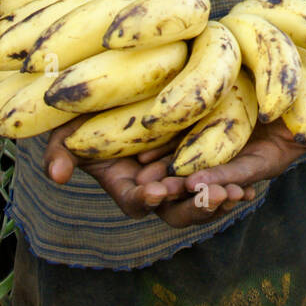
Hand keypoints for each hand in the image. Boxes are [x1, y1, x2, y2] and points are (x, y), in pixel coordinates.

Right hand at [43, 118, 255, 225]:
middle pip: (174, 211)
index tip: (156, 191)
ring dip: (218, 201)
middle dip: (193, 207)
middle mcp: (155, 186)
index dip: (145, 199)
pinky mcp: (200, 160)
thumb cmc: (87, 113)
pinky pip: (219, 181)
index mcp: (125, 184)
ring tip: (236, 195)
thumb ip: (59, 152)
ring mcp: (179, 176)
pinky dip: (233, 186)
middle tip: (213, 197)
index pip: (135, 202)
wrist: (118, 94)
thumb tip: (56, 176)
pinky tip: (250, 189)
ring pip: (200, 200)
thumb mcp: (65, 129)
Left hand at [129, 107, 305, 212]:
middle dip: (180, 186)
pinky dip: (160, 144)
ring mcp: (217, 141)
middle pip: (206, 175)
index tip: (195, 183)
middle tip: (154, 190)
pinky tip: (136, 149)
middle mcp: (235, 155)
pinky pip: (178, 138)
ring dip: (163, 170)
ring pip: (186, 161)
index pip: (238, 172)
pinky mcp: (203, 124)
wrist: (288, 80)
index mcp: (261, 159)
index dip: (218, 177)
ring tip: (140, 175)